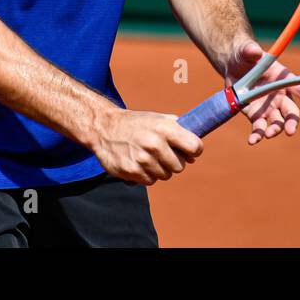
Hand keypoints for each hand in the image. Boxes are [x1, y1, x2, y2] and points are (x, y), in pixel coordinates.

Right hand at [88, 106, 203, 184]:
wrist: (105, 128)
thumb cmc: (137, 123)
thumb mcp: (159, 118)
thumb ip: (179, 131)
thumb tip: (194, 154)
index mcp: (165, 128)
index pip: (195, 147)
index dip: (194, 151)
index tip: (190, 151)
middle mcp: (155, 144)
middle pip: (180, 166)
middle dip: (174, 161)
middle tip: (163, 153)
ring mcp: (142, 159)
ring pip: (165, 175)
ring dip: (160, 168)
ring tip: (148, 156)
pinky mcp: (132, 171)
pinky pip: (150, 181)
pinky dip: (147, 174)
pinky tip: (138, 162)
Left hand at [226, 40, 299, 144]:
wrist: (234, 66)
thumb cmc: (245, 56)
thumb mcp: (246, 51)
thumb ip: (250, 50)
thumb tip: (254, 50)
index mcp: (283, 78)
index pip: (299, 88)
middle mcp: (279, 95)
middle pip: (291, 112)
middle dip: (292, 122)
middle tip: (290, 131)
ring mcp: (268, 107)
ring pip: (276, 122)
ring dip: (274, 130)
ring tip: (268, 134)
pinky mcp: (255, 115)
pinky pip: (258, 127)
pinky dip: (256, 135)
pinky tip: (252, 141)